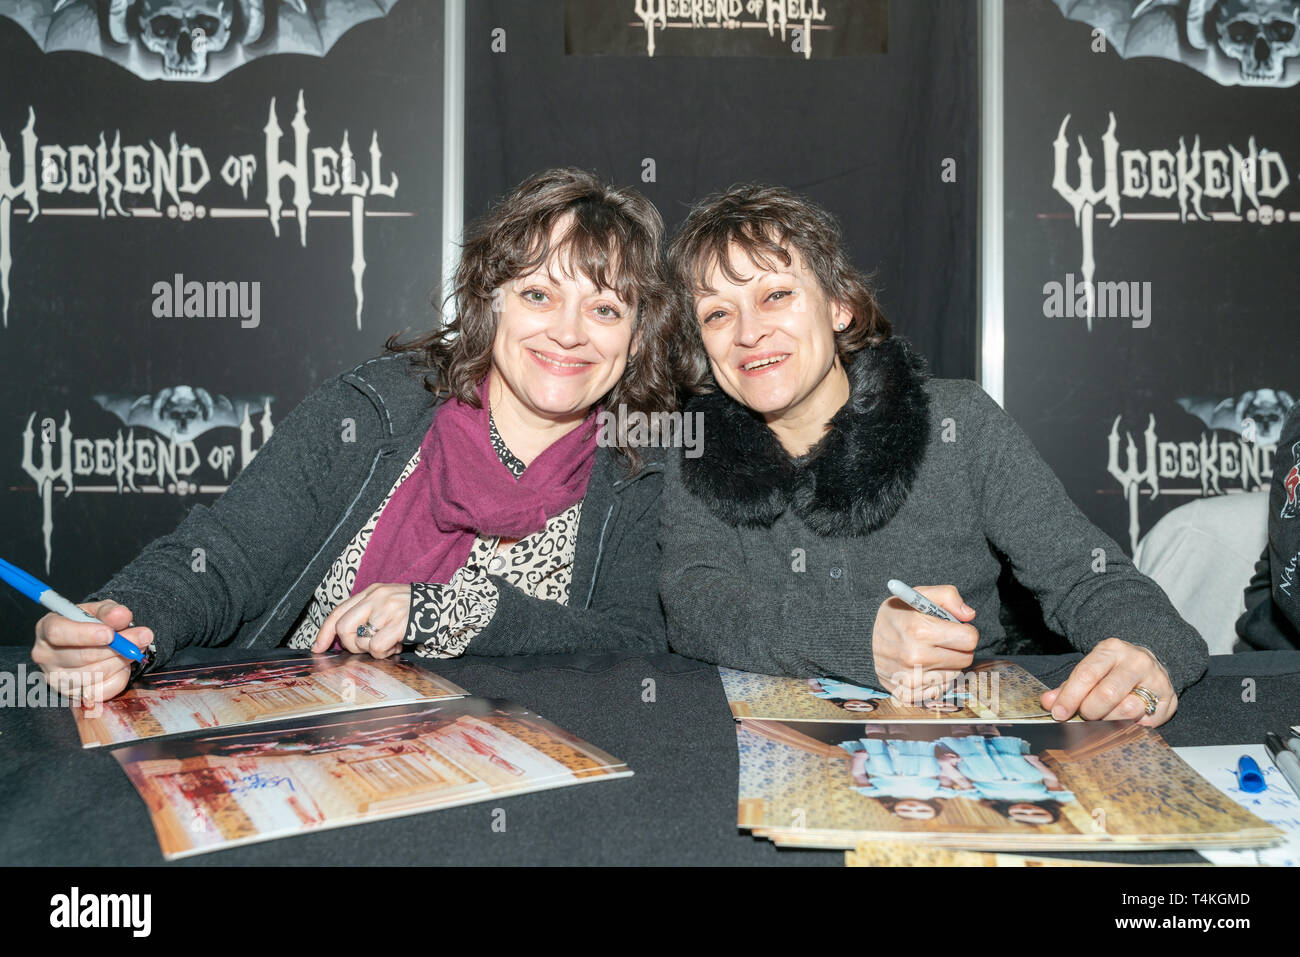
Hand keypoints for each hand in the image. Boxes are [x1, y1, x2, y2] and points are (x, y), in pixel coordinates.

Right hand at [32, 599, 152, 705]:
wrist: (91, 643)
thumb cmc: (91, 624)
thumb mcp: (99, 610)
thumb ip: (110, 611)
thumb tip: (121, 615)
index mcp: (46, 628)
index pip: (58, 633)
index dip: (85, 634)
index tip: (110, 634)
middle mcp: (46, 655)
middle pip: (81, 656)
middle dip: (117, 647)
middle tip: (143, 636)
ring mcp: (57, 678)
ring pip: (95, 674)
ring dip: (122, 660)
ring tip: (136, 648)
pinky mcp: (72, 695)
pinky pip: (102, 690)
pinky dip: (120, 677)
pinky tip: (124, 664)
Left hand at [311, 583, 411, 658]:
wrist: (447, 605)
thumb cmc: (415, 610)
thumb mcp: (387, 604)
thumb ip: (366, 614)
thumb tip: (343, 638)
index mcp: (371, 591)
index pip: (338, 611)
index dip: (325, 632)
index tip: (318, 648)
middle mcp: (376, 597)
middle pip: (344, 627)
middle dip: (352, 645)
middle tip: (367, 647)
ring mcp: (388, 608)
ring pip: (361, 640)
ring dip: (373, 650)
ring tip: (389, 643)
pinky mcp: (400, 622)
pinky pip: (377, 646)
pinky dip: (384, 653)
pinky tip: (395, 647)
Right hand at [871, 585, 978, 705]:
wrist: (863, 639)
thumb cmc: (897, 615)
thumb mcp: (919, 594)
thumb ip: (948, 596)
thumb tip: (970, 615)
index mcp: (919, 630)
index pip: (969, 639)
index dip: (965, 631)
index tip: (955, 629)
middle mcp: (915, 657)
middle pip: (965, 658)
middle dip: (958, 648)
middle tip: (942, 641)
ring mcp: (910, 679)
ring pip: (954, 675)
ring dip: (947, 664)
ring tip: (929, 653)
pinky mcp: (907, 694)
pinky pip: (940, 690)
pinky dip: (936, 679)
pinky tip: (922, 668)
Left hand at [1041, 637, 1176, 726]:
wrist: (1150, 665)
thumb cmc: (1112, 671)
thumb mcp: (1090, 671)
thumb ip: (1068, 687)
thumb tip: (1048, 703)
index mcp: (1112, 649)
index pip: (1087, 674)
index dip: (1070, 697)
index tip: (1058, 714)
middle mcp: (1137, 661)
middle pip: (1107, 694)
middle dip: (1089, 711)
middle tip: (1084, 717)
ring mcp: (1156, 680)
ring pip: (1128, 709)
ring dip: (1109, 721)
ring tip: (1103, 718)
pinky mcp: (1170, 700)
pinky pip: (1145, 723)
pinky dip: (1129, 727)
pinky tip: (1122, 721)